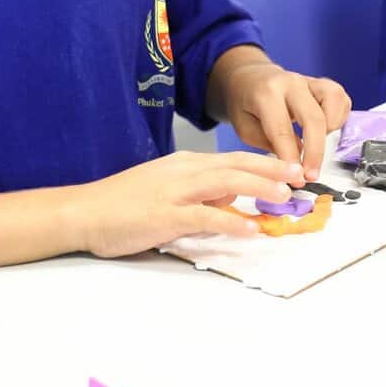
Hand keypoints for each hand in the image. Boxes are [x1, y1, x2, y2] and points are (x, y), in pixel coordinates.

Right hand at [71, 150, 300, 257]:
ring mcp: (174, 191)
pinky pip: (203, 216)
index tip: (292, 168)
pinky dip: (229, 220)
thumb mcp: (168, 188)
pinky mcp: (165, 215)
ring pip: (225, 183)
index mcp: (186, 164)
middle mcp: (184, 171)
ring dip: (258, 188)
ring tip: (285, 197)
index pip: (234, 159)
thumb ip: (201, 193)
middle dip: (272, 169)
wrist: (84, 211)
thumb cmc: (124, 203)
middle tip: (301, 176)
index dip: (266, 163)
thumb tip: (231, 198)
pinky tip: (249, 227)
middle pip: (236, 165)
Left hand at [214, 52, 350, 177]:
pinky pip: (341, 99)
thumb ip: (270, 144)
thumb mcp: (244, 127)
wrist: (249, 76)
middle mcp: (291, 83)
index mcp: (267, 93)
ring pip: (333, 100)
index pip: (282, 130)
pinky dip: (338, 118)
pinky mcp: (322, 83)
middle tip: (311, 175)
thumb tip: (296, 162)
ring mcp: (310, 81)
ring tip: (316, 144)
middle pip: (313, 118)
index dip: (291, 158)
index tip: (296, 179)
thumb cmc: (245, 102)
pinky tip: (324, 130)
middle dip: (315, 152)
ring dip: (330, 129)